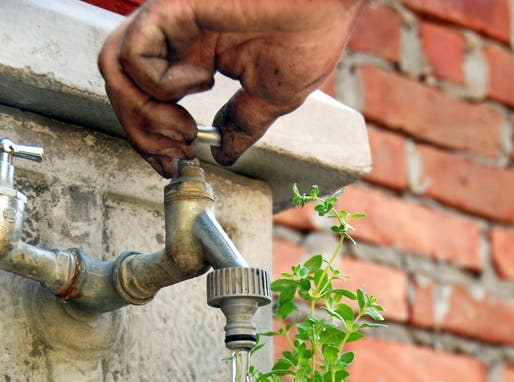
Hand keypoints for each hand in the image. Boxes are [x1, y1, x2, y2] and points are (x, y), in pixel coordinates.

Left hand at [98, 0, 365, 175]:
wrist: (331, 1)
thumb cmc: (311, 30)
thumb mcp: (270, 97)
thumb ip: (242, 125)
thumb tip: (225, 155)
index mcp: (196, 53)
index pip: (145, 97)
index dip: (150, 138)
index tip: (174, 163)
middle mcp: (176, 35)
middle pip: (120, 86)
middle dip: (142, 135)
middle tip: (178, 152)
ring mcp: (171, 20)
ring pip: (114, 69)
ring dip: (142, 114)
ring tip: (183, 127)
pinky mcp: (172, 7)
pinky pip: (134, 55)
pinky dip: (159, 84)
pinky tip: (200, 80)